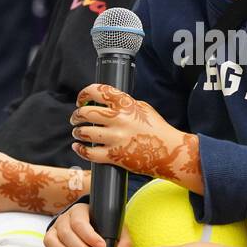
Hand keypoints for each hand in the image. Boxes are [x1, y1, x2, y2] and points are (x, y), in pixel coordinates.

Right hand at [42, 202, 132, 246]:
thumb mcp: (116, 231)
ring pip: (54, 242)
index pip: (80, 222)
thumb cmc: (104, 230)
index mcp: (80, 211)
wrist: (90, 232)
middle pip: (67, 233)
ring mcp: (55, 230)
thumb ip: (122, 241)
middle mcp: (64, 218)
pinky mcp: (50, 242)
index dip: (90, 236)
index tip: (102, 246)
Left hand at [71, 84, 202, 188]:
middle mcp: (119, 119)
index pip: (98, 91)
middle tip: (75, 118)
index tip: (81, 100)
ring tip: (78, 133)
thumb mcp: (143, 108)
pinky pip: (90, 153)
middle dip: (76, 115)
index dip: (84, 93)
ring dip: (77, 132)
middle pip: (86, 113)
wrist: (170, 152)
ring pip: (84, 132)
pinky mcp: (115, 156)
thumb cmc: (158, 129)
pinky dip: (80, 150)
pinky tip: (79, 147)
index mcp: (126, 104)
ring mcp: (116, 138)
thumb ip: (125, 103)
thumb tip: (106, 101)